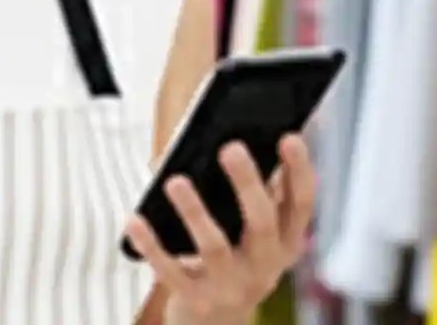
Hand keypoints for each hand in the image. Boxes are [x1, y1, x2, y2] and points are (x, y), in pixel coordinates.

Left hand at [124, 134, 316, 324]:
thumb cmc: (235, 258)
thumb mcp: (255, 233)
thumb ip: (255, 193)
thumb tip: (227, 139)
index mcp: (286, 241)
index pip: (301, 204)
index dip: (299, 171)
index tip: (289, 137)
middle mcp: (266, 265)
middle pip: (261, 222)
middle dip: (247, 184)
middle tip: (230, 148)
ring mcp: (232, 286)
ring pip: (214, 246)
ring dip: (194, 212)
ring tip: (175, 181)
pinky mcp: (197, 300)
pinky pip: (171, 271)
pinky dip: (152, 245)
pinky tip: (135, 220)